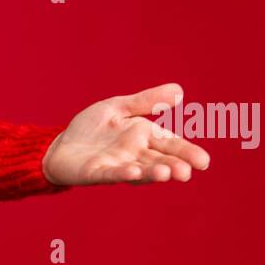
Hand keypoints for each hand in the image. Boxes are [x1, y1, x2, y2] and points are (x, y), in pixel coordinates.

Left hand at [41, 83, 210, 185]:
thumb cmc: (91, 128)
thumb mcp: (119, 107)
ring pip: (138, 171)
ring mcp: (116, 165)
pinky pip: (110, 174)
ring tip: (167, 174)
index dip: (186, 153)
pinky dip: (121, 174)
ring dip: (152, 173)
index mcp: (143, 136)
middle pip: (158, 161)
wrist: (60, 144)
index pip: (170, 144)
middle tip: (187, 172)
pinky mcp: (96, 173)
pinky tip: (132, 172)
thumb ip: (145, 101)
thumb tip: (179, 90)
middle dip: (173, 166)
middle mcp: (134, 154)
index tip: (203, 162)